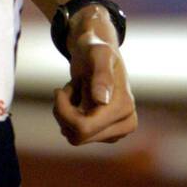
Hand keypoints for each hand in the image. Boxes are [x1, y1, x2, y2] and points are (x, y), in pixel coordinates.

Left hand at [53, 16, 137, 144]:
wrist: (95, 52)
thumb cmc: (95, 49)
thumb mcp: (97, 54)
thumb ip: (101, 75)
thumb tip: (102, 101)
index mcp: (124, 108)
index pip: (82, 128)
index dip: (63, 111)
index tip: (59, 90)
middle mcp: (126, 123)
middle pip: (78, 136)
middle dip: (64, 114)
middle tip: (65, 90)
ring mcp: (117, 131)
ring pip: (75, 137)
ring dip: (66, 114)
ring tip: (74, 93)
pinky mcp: (107, 134)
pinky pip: (76, 135)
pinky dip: (70, 117)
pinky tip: (77, 101)